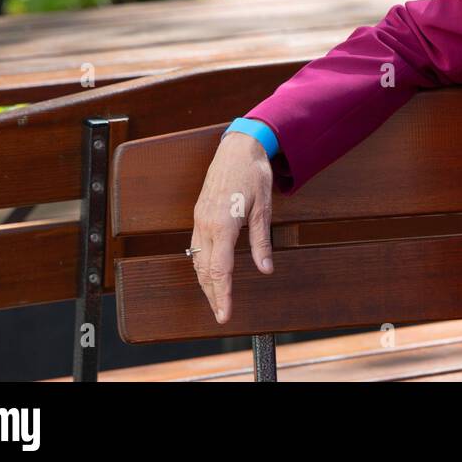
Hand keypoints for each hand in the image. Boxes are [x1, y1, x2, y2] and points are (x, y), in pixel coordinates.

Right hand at [190, 130, 274, 323]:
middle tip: (222, 314)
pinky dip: (201, 264)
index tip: (225, 314)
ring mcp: (199, 218)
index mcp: (223, 225)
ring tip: (216, 298)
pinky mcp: (199, 213)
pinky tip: (209, 271)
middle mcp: (206, 224)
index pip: (220, 270)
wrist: (237, 147)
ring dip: (205, 281)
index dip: (222, 294)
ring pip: (197, 259)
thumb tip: (265, 269)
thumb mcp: (264, 208)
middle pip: (204, 269)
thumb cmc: (254, 174)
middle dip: (212, 294)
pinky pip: (196, 246)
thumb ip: (262, 242)